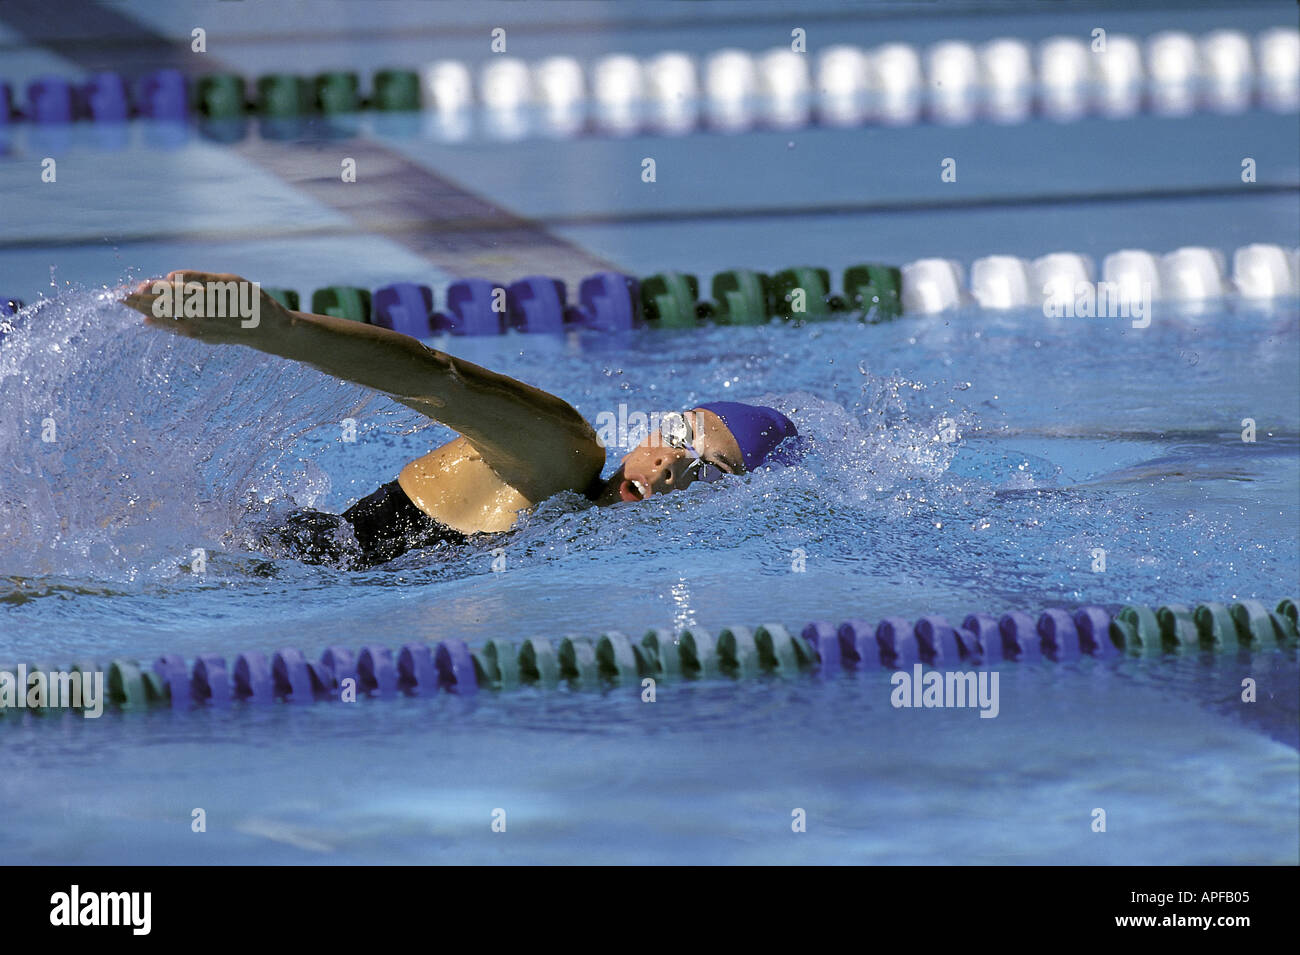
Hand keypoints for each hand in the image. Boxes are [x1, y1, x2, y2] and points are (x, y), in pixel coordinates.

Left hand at [122, 270, 291, 345]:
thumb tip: (169, 277)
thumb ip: (197, 278)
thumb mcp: (228, 281)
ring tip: (129, 305)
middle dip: (137, 302)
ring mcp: (196, 330)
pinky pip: (174, 329)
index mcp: (197, 301)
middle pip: (158, 308)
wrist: (268, 330)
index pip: (163, 293)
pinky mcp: (201, 337)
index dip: (146, 289)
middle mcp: (192, 317)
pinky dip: (159, 325)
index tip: (128, 287)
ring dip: (145, 312)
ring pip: (163, 319)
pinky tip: (148, 323)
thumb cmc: (251, 300)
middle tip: (118, 297)